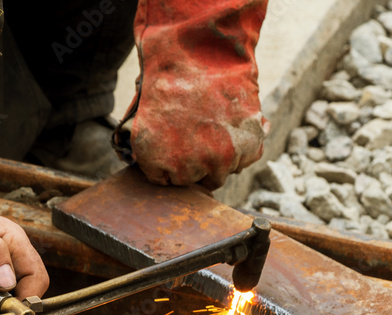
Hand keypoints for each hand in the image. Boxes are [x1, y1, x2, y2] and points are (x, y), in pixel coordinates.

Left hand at [123, 0, 268, 189]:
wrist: (200, 55)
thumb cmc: (169, 86)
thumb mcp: (141, 123)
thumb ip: (151, 157)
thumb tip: (163, 175)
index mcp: (160, 165)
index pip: (168, 182)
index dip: (171, 163)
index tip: (174, 143)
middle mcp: (193, 170)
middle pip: (200, 180)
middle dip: (197, 162)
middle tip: (196, 131)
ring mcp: (223, 161)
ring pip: (223, 171)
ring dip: (221, 155)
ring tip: (214, 124)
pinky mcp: (249, 147)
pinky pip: (246, 159)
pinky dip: (242, 145)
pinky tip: (231, 124)